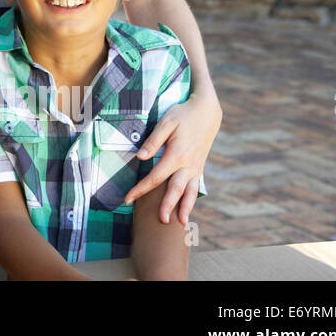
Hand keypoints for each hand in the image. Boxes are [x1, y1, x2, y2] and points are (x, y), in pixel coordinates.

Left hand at [124, 92, 221, 225]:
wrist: (207, 112)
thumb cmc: (183, 114)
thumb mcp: (166, 122)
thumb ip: (153, 141)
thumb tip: (140, 157)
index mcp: (177, 155)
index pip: (155, 177)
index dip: (141, 189)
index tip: (128, 199)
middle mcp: (188, 164)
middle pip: (175, 189)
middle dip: (166, 206)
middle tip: (159, 221)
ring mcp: (196, 167)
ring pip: (190, 191)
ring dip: (185, 208)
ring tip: (180, 223)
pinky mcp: (199, 166)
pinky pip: (195, 186)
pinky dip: (191, 199)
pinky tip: (187, 208)